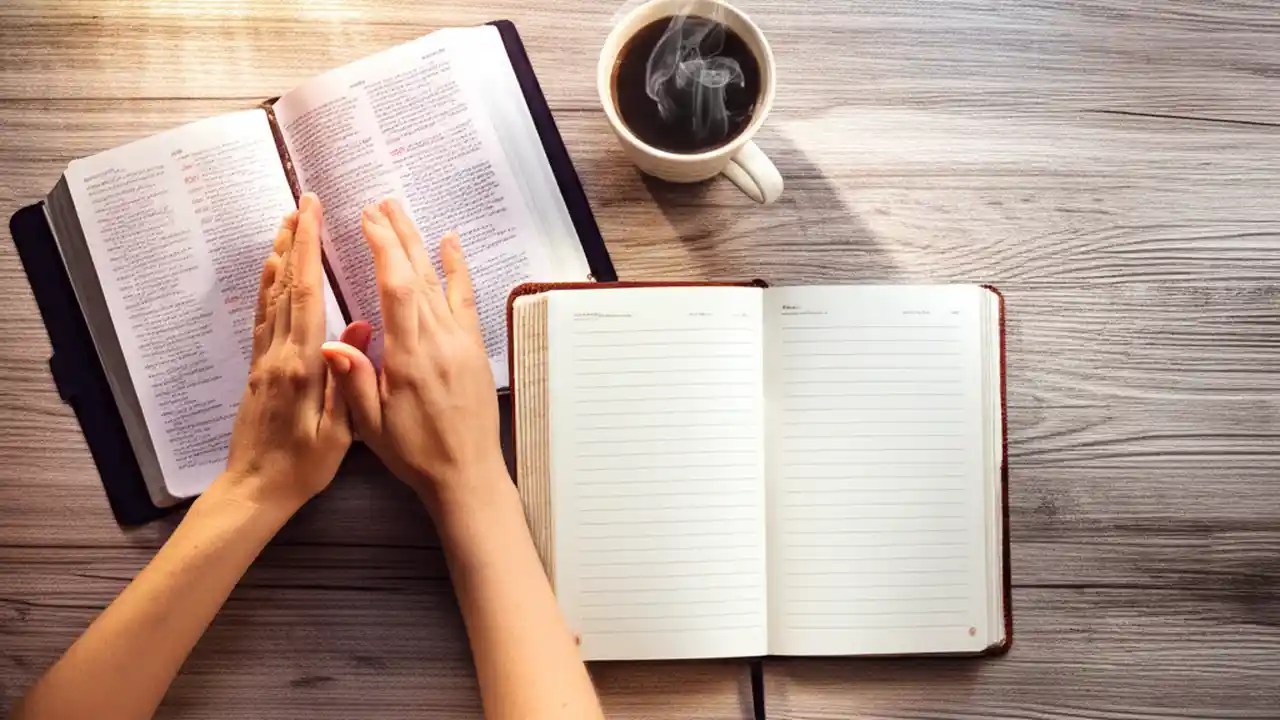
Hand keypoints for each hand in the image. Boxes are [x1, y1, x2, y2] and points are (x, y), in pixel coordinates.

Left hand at [221, 193, 351, 509]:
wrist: (253, 490)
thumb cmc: (301, 469)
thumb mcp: (338, 434)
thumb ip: (348, 380)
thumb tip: (358, 330)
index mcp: (300, 367)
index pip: (305, 296)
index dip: (308, 250)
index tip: (312, 214)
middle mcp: (276, 355)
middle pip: (285, 285)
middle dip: (294, 239)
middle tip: (302, 201)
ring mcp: (263, 359)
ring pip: (270, 295)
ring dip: (279, 255)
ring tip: (287, 221)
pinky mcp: (259, 368)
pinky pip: (263, 315)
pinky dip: (269, 284)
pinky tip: (273, 270)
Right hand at [320, 199, 504, 510]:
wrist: (467, 475)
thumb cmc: (416, 454)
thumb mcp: (372, 426)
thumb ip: (354, 381)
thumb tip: (331, 342)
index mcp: (410, 356)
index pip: (396, 287)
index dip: (382, 248)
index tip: (366, 219)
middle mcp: (440, 341)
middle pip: (417, 274)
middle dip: (397, 235)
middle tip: (379, 204)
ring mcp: (461, 341)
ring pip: (440, 281)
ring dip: (421, 244)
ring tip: (403, 212)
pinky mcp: (473, 348)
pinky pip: (465, 299)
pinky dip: (457, 269)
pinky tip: (450, 245)